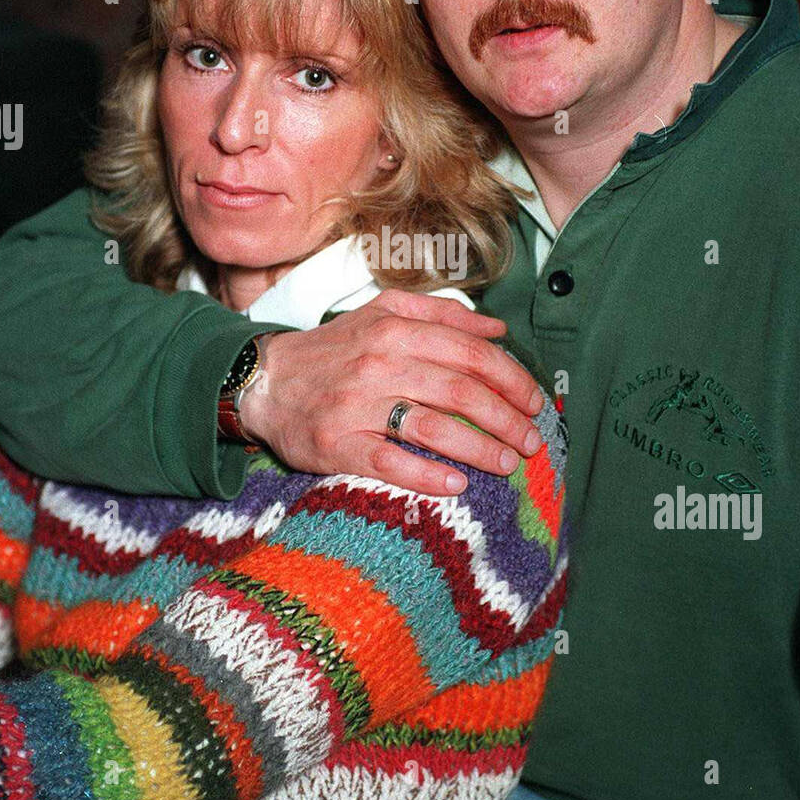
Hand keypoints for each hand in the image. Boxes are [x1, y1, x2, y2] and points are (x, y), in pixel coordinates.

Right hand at [240, 290, 544, 495]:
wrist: (265, 381)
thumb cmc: (335, 349)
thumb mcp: (383, 314)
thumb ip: (442, 315)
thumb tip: (498, 329)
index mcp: (395, 329)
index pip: (470, 353)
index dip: (511, 379)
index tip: (534, 401)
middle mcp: (379, 364)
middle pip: (461, 392)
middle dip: (507, 419)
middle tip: (532, 440)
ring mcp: (357, 406)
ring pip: (434, 429)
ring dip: (480, 449)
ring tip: (507, 463)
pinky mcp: (338, 445)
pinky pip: (391, 463)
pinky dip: (428, 476)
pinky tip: (457, 484)